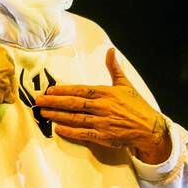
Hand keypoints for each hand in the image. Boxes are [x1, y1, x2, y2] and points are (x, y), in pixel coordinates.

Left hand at [34, 48, 172, 162]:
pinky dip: (70, 131)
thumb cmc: (136, 106)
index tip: (49, 89)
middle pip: (74, 104)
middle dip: (54, 102)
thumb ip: (114, 68)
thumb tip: (110, 51)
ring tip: (43, 113)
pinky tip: (58, 128)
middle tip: (38, 101)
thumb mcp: (126, 84)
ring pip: (76, 118)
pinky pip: (84, 133)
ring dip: (58, 115)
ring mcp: (103, 122)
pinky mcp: (104, 136)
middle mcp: (103, 107)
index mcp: (107, 93)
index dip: (64, 90)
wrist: (149, 128)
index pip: (81, 90)